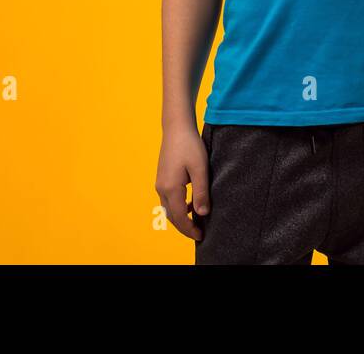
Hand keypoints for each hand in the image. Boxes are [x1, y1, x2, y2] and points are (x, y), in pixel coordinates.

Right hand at [154, 124, 209, 241]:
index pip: (180, 217)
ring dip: (181, 218)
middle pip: (172, 216)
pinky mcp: (162, 178)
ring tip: (196, 221)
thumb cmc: (190, 145)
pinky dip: (178, 207)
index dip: (190, 229)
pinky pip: (168, 199)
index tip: (201, 236)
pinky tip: (190, 204)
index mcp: (171, 188)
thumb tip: (203, 214)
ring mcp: (160, 183)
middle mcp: (162, 188)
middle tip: (199, 233)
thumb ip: (201, 192)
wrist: (176, 127)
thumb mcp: (200, 169)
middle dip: (184, 227)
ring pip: (168, 209)